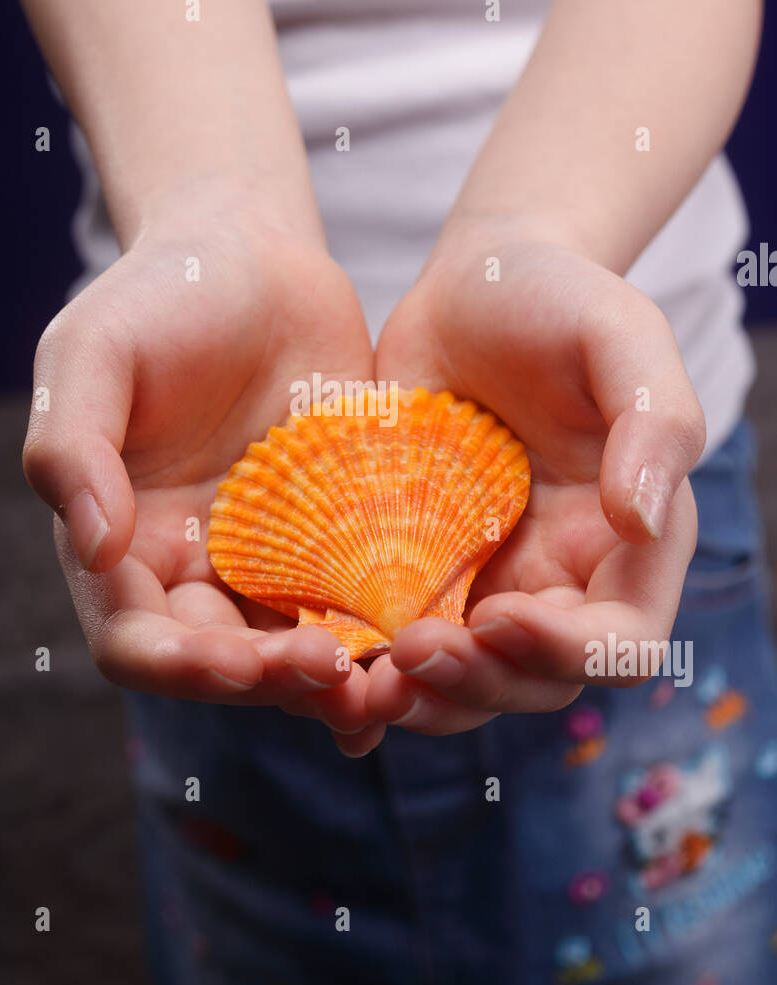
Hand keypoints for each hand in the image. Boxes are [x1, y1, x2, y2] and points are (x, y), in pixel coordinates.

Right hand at [23, 216, 384, 756]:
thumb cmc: (156, 297)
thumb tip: (93, 546)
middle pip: (223, 665)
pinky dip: (385, 635)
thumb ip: (71, 446)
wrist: (253, 256)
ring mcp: (271, 560)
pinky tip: (423, 641)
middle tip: (329, 671)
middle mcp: (193, 569)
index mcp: (121, 545)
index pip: (137, 641)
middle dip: (268, 681)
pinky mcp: (339, 537)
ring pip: (296, 651)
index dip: (181, 666)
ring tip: (383, 680)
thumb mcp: (91, 353)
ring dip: (334, 681)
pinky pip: (361, 604)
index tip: (235, 661)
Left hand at [366, 227, 704, 734]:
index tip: (497, 615)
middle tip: (408, 652)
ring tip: (364, 677)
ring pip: (466, 681)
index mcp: (628, 542)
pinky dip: (372, 668)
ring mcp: (489, 581)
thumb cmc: (558, 298)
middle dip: (478, 683)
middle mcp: (563, 579)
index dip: (565, 651)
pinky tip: (327, 665)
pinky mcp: (421, 572)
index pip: (620, 642)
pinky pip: (400, 644)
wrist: (472, 288)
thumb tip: (644, 524)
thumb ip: (656, 424)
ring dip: (421, 695)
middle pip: (535, 682)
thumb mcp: (621, 336)